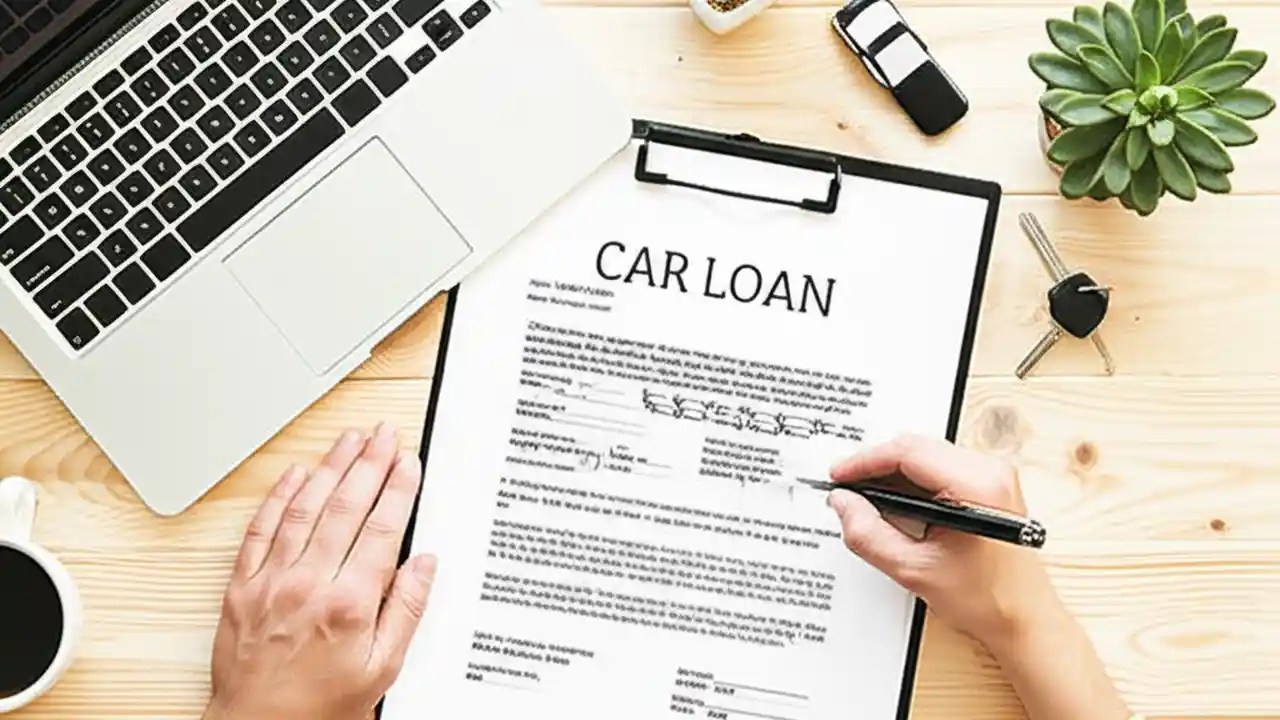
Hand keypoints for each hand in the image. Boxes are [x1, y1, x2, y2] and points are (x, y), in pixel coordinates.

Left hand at [204, 424, 435, 719]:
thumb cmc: (321, 706)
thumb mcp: (383, 668)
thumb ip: (407, 611)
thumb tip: (424, 565)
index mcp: (350, 604)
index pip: (382, 528)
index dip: (398, 489)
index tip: (409, 464)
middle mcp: (309, 584)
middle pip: (346, 506)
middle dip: (369, 463)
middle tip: (384, 434)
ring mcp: (272, 582)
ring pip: (305, 508)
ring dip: (330, 467)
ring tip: (349, 440)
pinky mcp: (242, 587)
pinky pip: (261, 530)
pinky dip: (279, 497)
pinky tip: (296, 474)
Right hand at [826, 434, 1059, 651]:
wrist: (1024, 617)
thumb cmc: (988, 598)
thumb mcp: (914, 570)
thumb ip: (868, 535)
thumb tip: (844, 504)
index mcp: (978, 486)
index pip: (907, 452)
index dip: (865, 461)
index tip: (840, 475)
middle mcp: (991, 472)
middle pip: (916, 447)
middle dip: (875, 465)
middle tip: (847, 489)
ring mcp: (993, 475)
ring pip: (926, 454)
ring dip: (892, 472)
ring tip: (867, 498)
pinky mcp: (990, 483)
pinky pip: (940, 466)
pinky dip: (911, 479)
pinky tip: (894, 501)